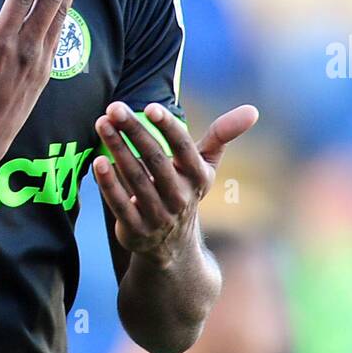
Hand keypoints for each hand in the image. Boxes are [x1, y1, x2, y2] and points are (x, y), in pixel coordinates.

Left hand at [93, 100, 258, 262]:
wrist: (172, 246)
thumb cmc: (184, 190)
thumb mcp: (205, 165)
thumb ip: (222, 135)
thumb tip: (253, 110)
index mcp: (197, 178)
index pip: (184, 148)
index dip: (168, 128)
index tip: (151, 107)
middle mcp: (180, 197)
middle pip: (155, 160)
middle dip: (134, 132)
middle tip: (114, 108)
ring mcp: (158, 216)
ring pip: (136, 179)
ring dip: (117, 150)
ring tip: (101, 124)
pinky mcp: (136, 230)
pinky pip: (120, 205)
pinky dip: (109, 184)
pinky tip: (98, 162)